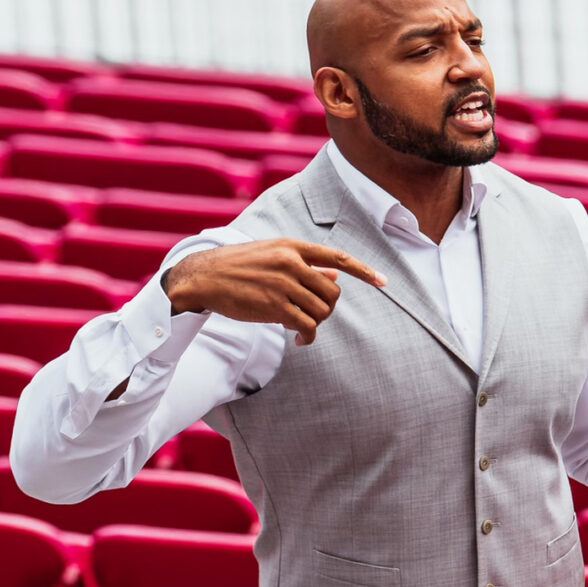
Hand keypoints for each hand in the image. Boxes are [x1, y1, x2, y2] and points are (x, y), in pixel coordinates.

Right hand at [162, 239, 387, 345]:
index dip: (363, 270)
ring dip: (317, 324)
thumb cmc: (239, 267)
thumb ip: (304, 264)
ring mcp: (283, 284)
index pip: (337, 256)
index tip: (383, 281)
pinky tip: (301, 340)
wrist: (204, 277)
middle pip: (332, 291)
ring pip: (322, 310)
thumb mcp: (272, 256)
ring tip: (302, 328)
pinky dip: (309, 336)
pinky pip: (307, 325)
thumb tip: (335, 276)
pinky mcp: (274, 306)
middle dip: (328, 308)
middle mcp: (291, 262)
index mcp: (292, 246)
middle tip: (314, 315)